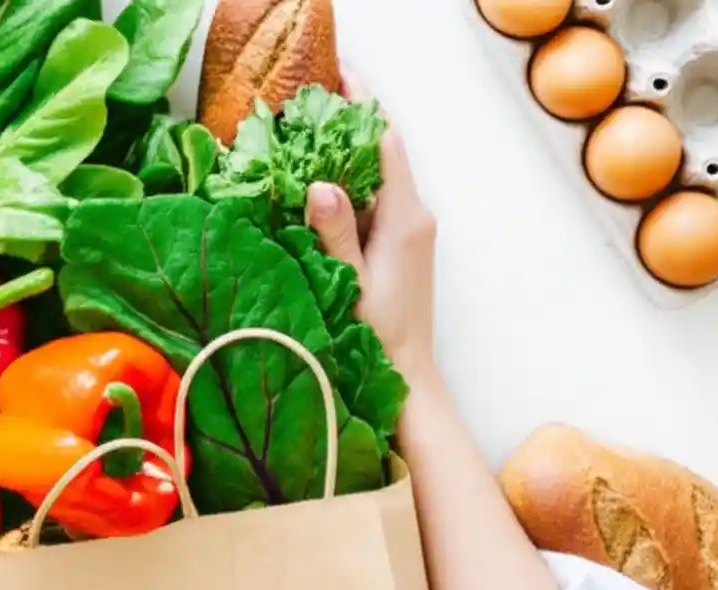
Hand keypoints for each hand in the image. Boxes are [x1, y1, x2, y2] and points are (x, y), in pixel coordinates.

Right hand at [306, 71, 437, 379]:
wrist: (408, 380)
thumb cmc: (379, 339)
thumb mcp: (350, 283)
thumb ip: (336, 233)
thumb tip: (320, 185)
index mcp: (406, 220)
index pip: (386, 145)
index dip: (361, 109)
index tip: (335, 82)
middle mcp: (415, 218)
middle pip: (381, 155)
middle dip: (346, 128)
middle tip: (305, 107)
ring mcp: (412, 231)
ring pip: (378, 178)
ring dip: (344, 159)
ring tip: (302, 140)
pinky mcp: (403, 245)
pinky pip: (376, 201)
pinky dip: (349, 187)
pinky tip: (316, 190)